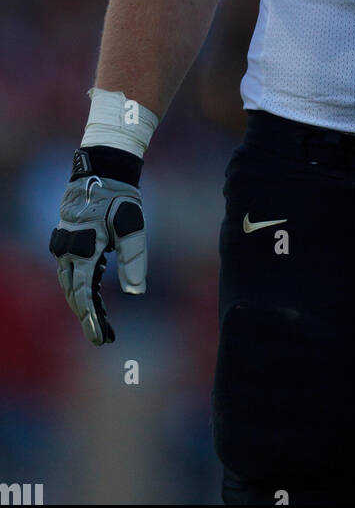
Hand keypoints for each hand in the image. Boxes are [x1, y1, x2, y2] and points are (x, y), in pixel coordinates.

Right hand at [49, 148, 145, 344]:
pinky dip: (80, 285)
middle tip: (103, 337)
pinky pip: (70, 269)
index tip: (101, 338)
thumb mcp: (132, 225)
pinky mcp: (67, 240)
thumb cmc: (119, 196)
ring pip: (69, 283)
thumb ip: (134, 258)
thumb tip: (137, 292)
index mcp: (84, 248)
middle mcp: (68, 249)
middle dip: (88, 316)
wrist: (101, 169)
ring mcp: (64, 244)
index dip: (92, 318)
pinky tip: (94, 294)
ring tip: (100, 322)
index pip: (85, 293)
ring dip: (83, 303)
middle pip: (74, 292)